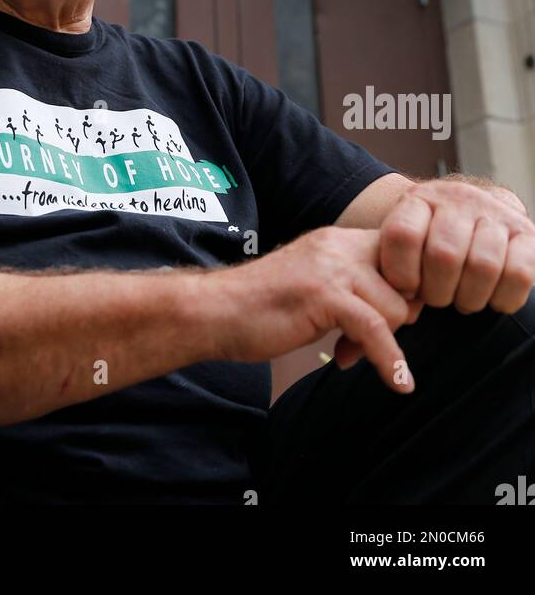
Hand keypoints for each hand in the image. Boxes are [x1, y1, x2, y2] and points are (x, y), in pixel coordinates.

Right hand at [216, 226, 421, 391]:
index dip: (407, 289)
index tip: (393, 318)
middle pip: (407, 279)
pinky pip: (377, 330)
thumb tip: (403, 308)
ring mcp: (331, 268)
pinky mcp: (323, 296)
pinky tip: (398, 383)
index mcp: (337, 239)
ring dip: (384, 341)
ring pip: (396, 307)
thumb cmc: (262, 305)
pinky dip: (391, 361)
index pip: (401, 253)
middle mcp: (338, 245)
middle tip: (372, 338)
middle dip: (401, 314)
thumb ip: (352, 284)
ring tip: (346, 352)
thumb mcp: (314, 281)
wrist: (215, 311)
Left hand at [378, 178, 534, 314]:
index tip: (407, 289)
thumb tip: (404, 297)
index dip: (401, 274)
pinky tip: (491, 298)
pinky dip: (503, 298)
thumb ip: (394, 262)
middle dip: (438, 292)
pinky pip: (519, 274)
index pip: (403, 235)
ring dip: (469, 297)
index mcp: (421, 198)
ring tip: (463, 299)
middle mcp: (459, 199)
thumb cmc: (431, 238)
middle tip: (438, 298)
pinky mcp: (526, 232)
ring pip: (483, 266)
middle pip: (444, 255)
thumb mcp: (404, 239)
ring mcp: (495, 212)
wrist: (475, 212)